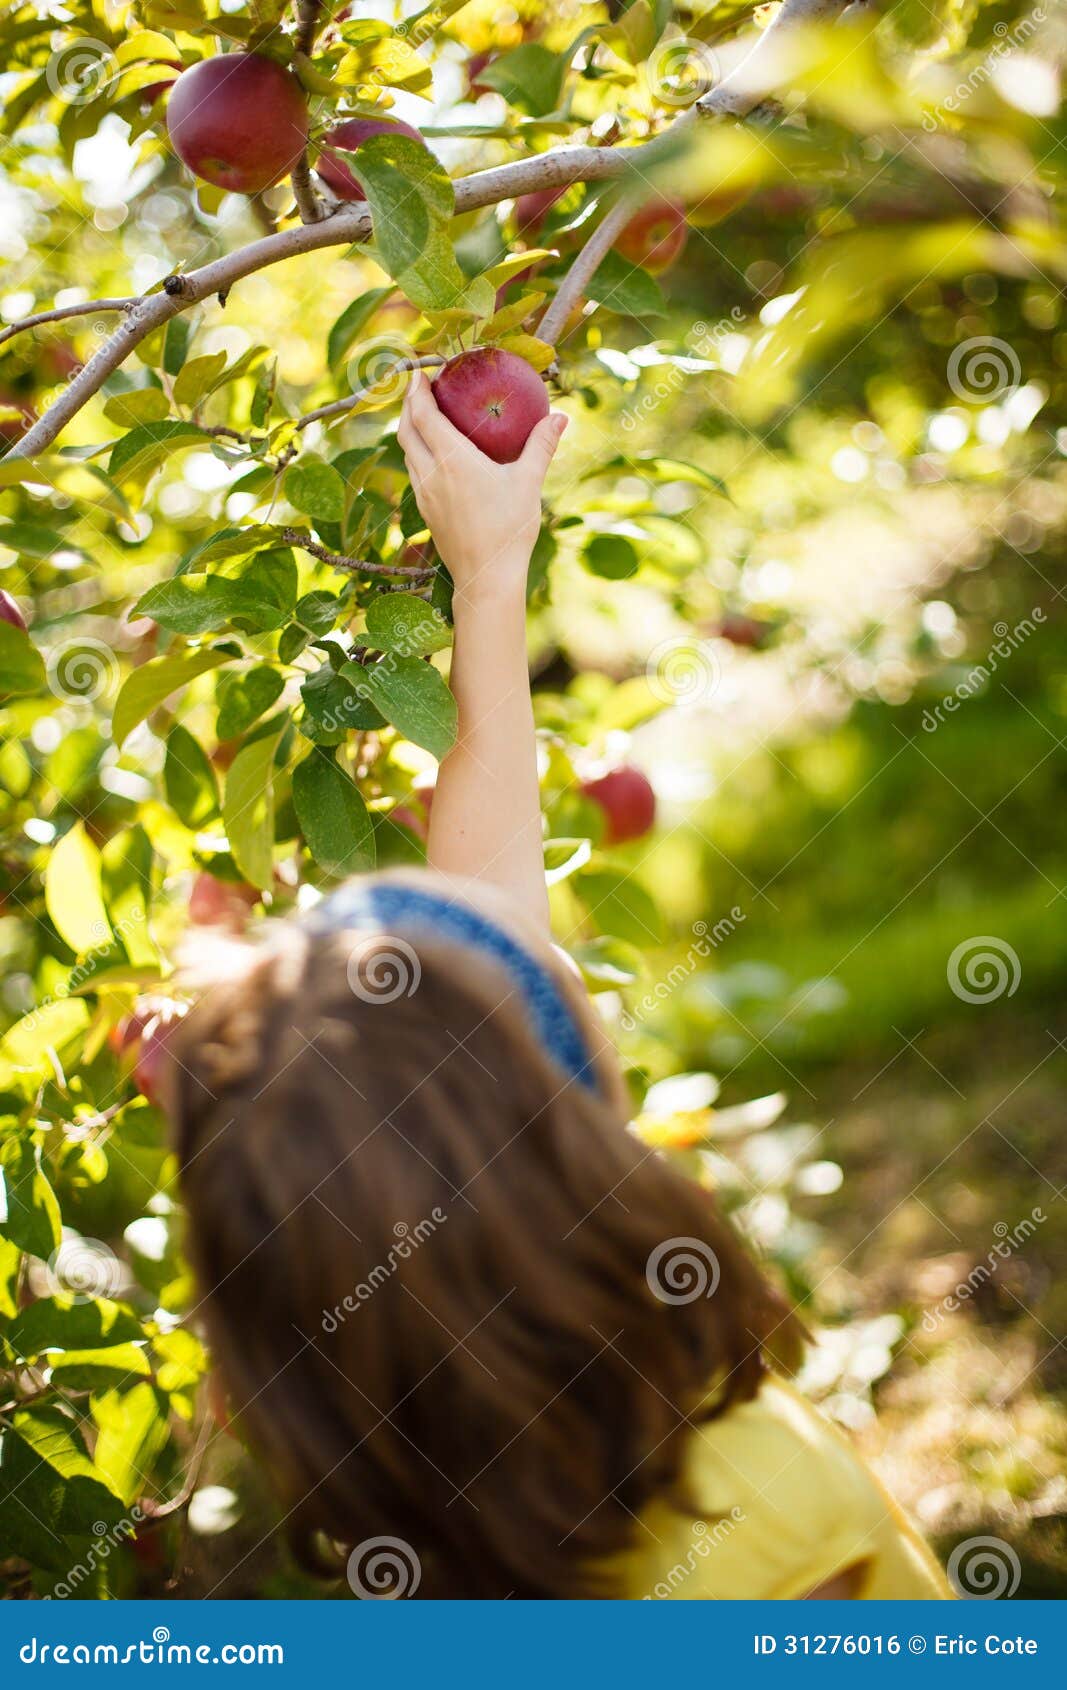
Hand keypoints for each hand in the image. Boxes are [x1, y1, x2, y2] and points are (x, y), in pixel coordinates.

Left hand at [397, 369, 567, 601]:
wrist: (487, 578)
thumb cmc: (509, 530)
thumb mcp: (528, 483)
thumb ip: (541, 446)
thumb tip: (561, 417)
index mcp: (452, 460)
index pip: (424, 414)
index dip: (419, 390)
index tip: (422, 373)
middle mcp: (431, 474)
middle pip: (406, 429)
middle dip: (408, 404)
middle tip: (419, 388)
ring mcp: (424, 494)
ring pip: (407, 452)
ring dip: (409, 429)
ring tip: (423, 416)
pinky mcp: (426, 511)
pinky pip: (414, 472)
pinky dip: (416, 453)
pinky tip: (433, 456)